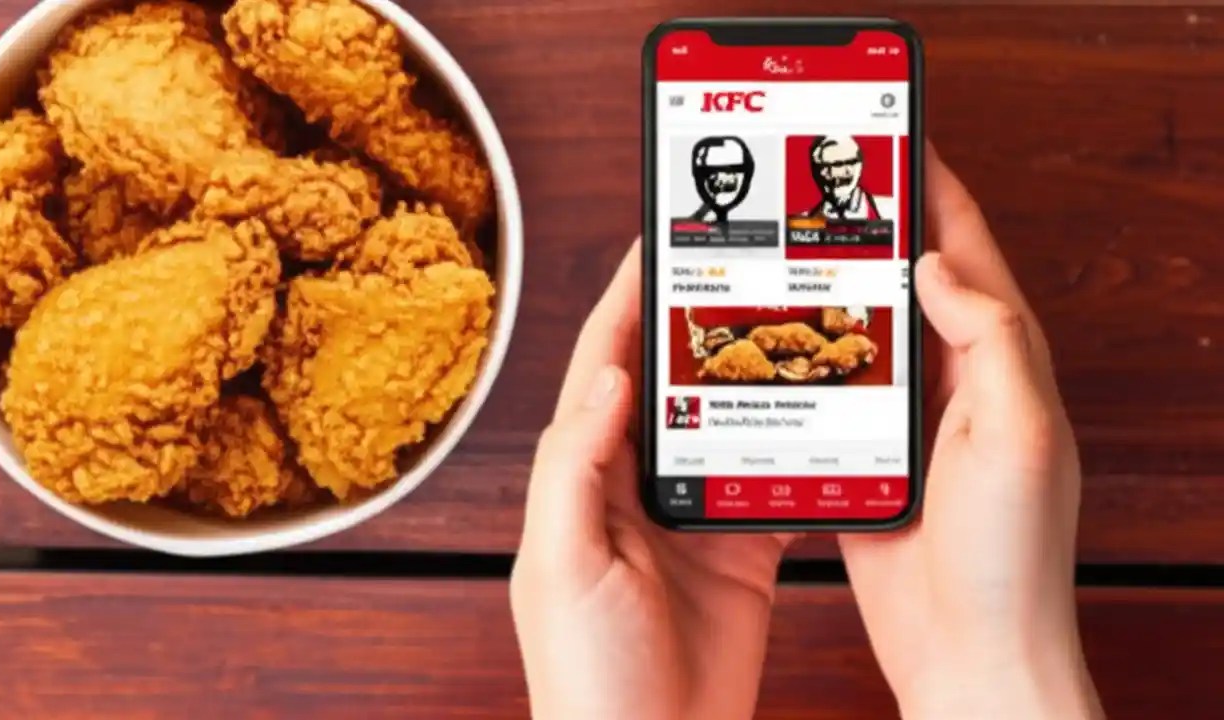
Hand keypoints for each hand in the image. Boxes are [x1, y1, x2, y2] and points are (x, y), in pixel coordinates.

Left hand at [511, 242, 797, 719]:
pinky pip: (767, 482)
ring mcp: (686, 518)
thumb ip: (576, 466)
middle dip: (696, 324)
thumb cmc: (584, 673)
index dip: (626, 303)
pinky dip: (793, 450)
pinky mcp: (737, 551)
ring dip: (749, 377)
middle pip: (666, 383)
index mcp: (582, 479)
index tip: (657, 245)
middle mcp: (630, 489)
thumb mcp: (561, 563)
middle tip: (739, 268)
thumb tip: (607, 376)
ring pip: (721, 423)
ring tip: (788, 321)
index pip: (601, 368)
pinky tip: (822, 418)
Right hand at [840, 145, 1103, 718]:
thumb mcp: (1019, 433)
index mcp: (1002, 366)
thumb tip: (937, 265)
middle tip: (823, 192)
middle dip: (875, 233)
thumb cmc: (1011, 558)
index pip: (970, 255)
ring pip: (869, 334)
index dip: (936, 194)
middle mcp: (960, 387)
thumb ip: (988, 340)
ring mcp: (914, 425)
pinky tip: (774, 347)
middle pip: (914, 284)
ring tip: (789, 254)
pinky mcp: (871, 461)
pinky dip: (810, 360)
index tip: (897, 147)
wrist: (971, 652)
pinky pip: (838, 391)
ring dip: (835, 294)